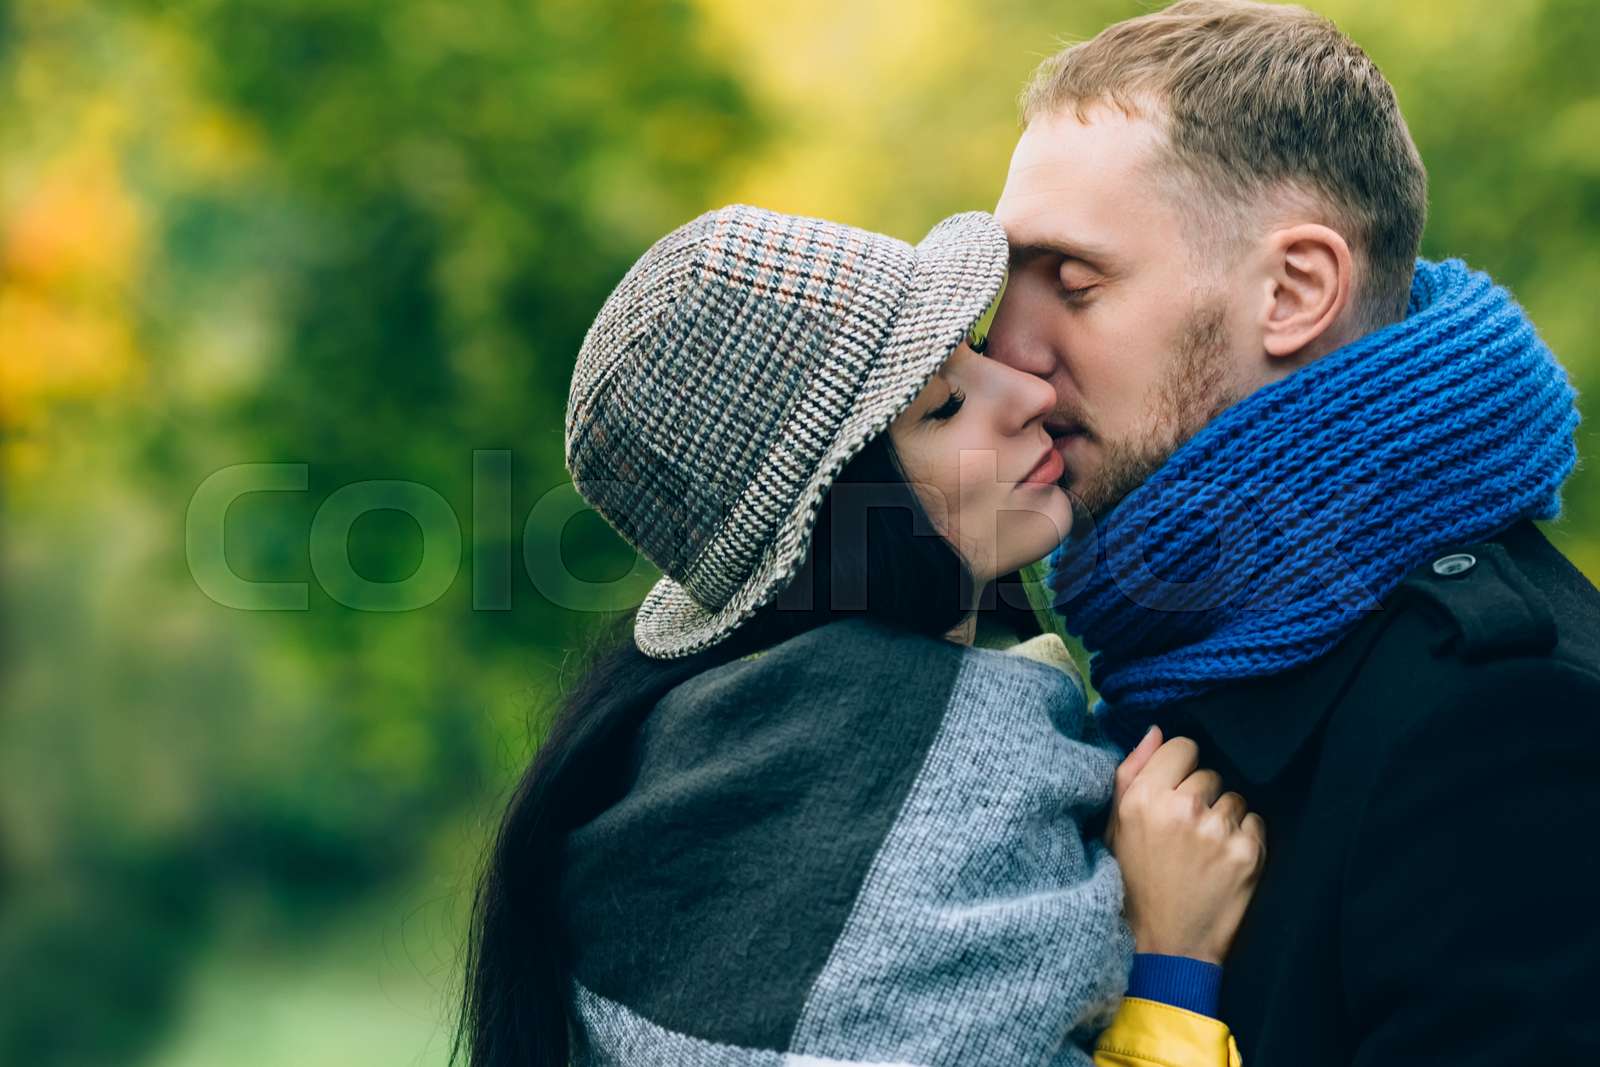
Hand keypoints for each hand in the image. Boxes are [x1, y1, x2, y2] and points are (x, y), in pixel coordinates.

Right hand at [1105, 727, 1265, 964]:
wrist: (1166, 946)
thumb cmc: (1135, 882)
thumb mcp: (1116, 827)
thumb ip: (1131, 772)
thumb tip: (1155, 730)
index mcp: (1144, 798)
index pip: (1181, 746)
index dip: (1180, 768)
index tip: (1176, 792)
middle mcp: (1181, 809)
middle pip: (1209, 773)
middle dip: (1201, 796)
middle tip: (1187, 832)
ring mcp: (1217, 831)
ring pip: (1234, 798)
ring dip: (1224, 819)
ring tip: (1204, 851)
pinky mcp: (1247, 854)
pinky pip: (1255, 823)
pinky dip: (1244, 839)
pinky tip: (1223, 862)